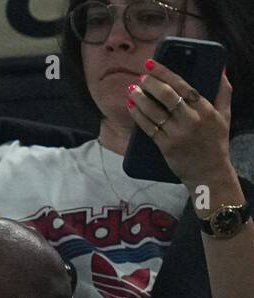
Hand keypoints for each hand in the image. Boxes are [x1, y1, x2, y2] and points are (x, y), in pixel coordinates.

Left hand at [130, 64, 237, 194]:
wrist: (209, 172)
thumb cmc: (216, 142)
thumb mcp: (225, 115)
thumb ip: (223, 92)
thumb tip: (221, 70)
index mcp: (205, 109)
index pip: (184, 86)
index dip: (165, 73)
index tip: (152, 64)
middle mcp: (191, 120)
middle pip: (168, 97)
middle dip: (151, 84)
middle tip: (140, 77)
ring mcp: (177, 134)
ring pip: (155, 112)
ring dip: (140, 99)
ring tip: (131, 89)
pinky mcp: (166, 146)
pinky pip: (149, 128)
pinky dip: (138, 116)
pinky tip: (131, 107)